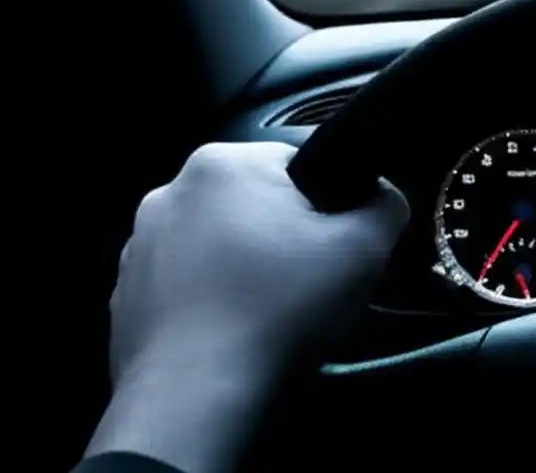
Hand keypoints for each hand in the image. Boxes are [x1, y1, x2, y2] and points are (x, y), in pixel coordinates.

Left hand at [86, 142, 409, 472]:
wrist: (196, 397)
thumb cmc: (278, 310)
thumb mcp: (363, 250)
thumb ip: (386, 205)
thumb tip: (382, 198)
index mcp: (224, 164)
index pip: (299, 162)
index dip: (333, 203)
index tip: (341, 245)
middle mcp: (170, 193)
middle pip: (256, 204)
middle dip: (286, 237)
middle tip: (313, 282)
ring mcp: (138, 246)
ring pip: (219, 245)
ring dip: (247, 268)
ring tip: (274, 313)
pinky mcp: (126, 296)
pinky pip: (186, 287)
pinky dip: (212, 303)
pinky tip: (236, 333)